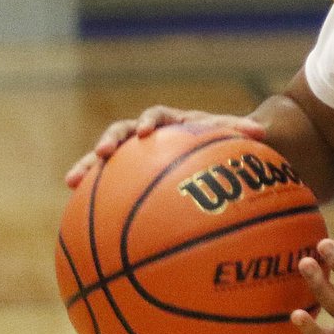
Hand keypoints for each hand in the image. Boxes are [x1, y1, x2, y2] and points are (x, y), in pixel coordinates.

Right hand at [65, 105, 266, 188]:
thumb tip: (263, 130)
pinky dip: (95, 196)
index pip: (157, 115)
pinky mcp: (131, 175)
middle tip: (102, 155)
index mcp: (174, 122)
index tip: (145, 133)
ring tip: (71, 182)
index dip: (148, 121)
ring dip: (89, 166)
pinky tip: (80, 218)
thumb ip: (242, 131)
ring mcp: (137, 154)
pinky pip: (110, 185)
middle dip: (110, 141)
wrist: (219, 148)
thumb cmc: (227, 141)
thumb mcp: (235, 136)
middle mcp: (150, 135)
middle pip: (122, 132)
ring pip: (108, 158)